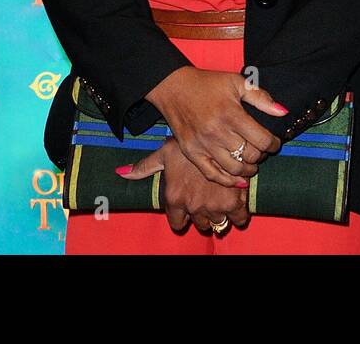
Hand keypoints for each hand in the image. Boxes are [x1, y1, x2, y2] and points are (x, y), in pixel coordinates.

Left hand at [118, 138, 250, 233]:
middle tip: (206, 199)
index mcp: (175, 197)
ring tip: (220, 199)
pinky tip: (237, 202)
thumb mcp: (164, 152)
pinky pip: (239, 218)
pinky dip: (239, 214)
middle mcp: (193, 206)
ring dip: (219, 214)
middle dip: (202, 214)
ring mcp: (215, 206)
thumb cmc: (188, 141)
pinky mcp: (235, 202)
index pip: (177, 223)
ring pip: (218, 223)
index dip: (182, 215)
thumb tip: (120, 172)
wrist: (218, 134)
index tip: (188, 207)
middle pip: (200, 224)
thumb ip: (145, 167)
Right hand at [145, 66, 284, 185]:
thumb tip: (282, 112)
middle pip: (250, 156)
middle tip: (261, 150)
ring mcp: (203, 145)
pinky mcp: (192, 153)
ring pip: (234, 169)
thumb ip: (261, 97)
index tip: (274, 142)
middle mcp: (217, 132)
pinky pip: (213, 174)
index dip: (273, 144)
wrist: (173, 87)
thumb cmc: (207, 83)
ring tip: (250, 163)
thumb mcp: (236, 82)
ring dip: (248, 169)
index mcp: (231, 114)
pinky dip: (228, 180)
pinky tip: (237, 178)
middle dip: (261, 155)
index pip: (262, 140)